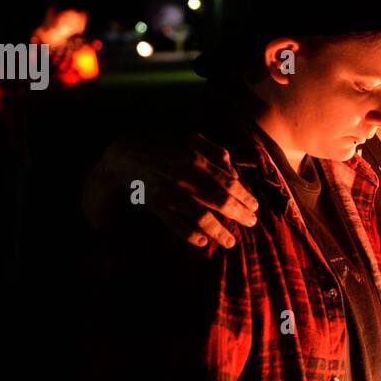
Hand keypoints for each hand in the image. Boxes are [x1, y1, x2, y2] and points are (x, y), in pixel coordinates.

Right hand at [83, 133, 258, 246]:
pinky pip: (176, 225)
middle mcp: (187, 177)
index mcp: (197, 159)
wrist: (125, 153)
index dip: (246, 198)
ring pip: (202, 217)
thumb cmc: (163, 145)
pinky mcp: (156, 206)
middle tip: (252, 223)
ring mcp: (171, 193)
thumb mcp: (192, 139)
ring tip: (231, 241)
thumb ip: (217, 153)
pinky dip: (190, 235)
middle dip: (240, 215)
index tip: (255, 207)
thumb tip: (235, 174)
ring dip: (219, 232)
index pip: (230, 184)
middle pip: (221, 201)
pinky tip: (202, 242)